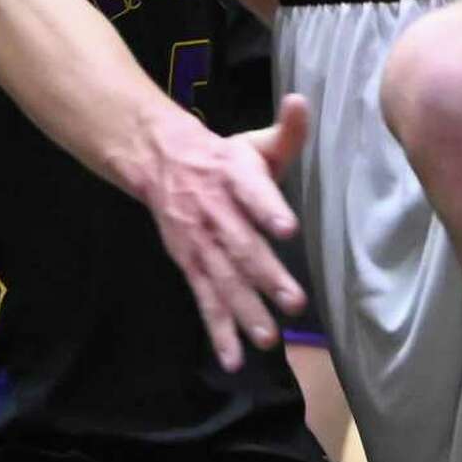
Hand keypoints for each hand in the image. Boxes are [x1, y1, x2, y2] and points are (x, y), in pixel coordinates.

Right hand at [137, 93, 310, 373]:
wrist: (158, 163)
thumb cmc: (222, 157)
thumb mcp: (253, 141)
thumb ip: (286, 131)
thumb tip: (303, 102)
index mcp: (233, 175)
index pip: (252, 191)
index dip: (268, 207)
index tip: (287, 227)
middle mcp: (215, 212)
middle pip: (241, 246)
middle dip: (266, 276)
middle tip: (294, 302)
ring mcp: (200, 243)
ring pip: (223, 280)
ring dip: (245, 311)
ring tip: (268, 339)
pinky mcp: (190, 265)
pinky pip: (205, 300)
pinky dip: (217, 331)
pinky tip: (232, 359)